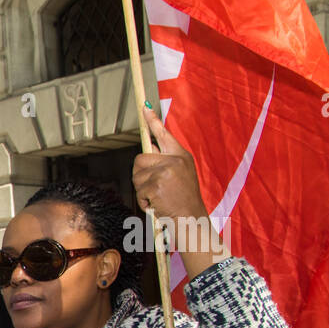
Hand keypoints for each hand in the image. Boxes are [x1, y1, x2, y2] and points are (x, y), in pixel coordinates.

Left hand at [133, 107, 226, 270]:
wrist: (191, 220)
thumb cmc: (184, 202)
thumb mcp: (180, 176)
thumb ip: (166, 164)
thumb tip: (145, 155)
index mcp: (181, 156)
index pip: (164, 134)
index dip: (153, 120)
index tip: (144, 107)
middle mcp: (175, 160)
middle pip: (141, 159)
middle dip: (141, 175)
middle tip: (153, 188)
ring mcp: (166, 171)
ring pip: (137, 176)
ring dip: (142, 190)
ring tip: (159, 198)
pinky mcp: (157, 183)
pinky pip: (139, 190)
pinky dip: (144, 201)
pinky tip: (157, 205)